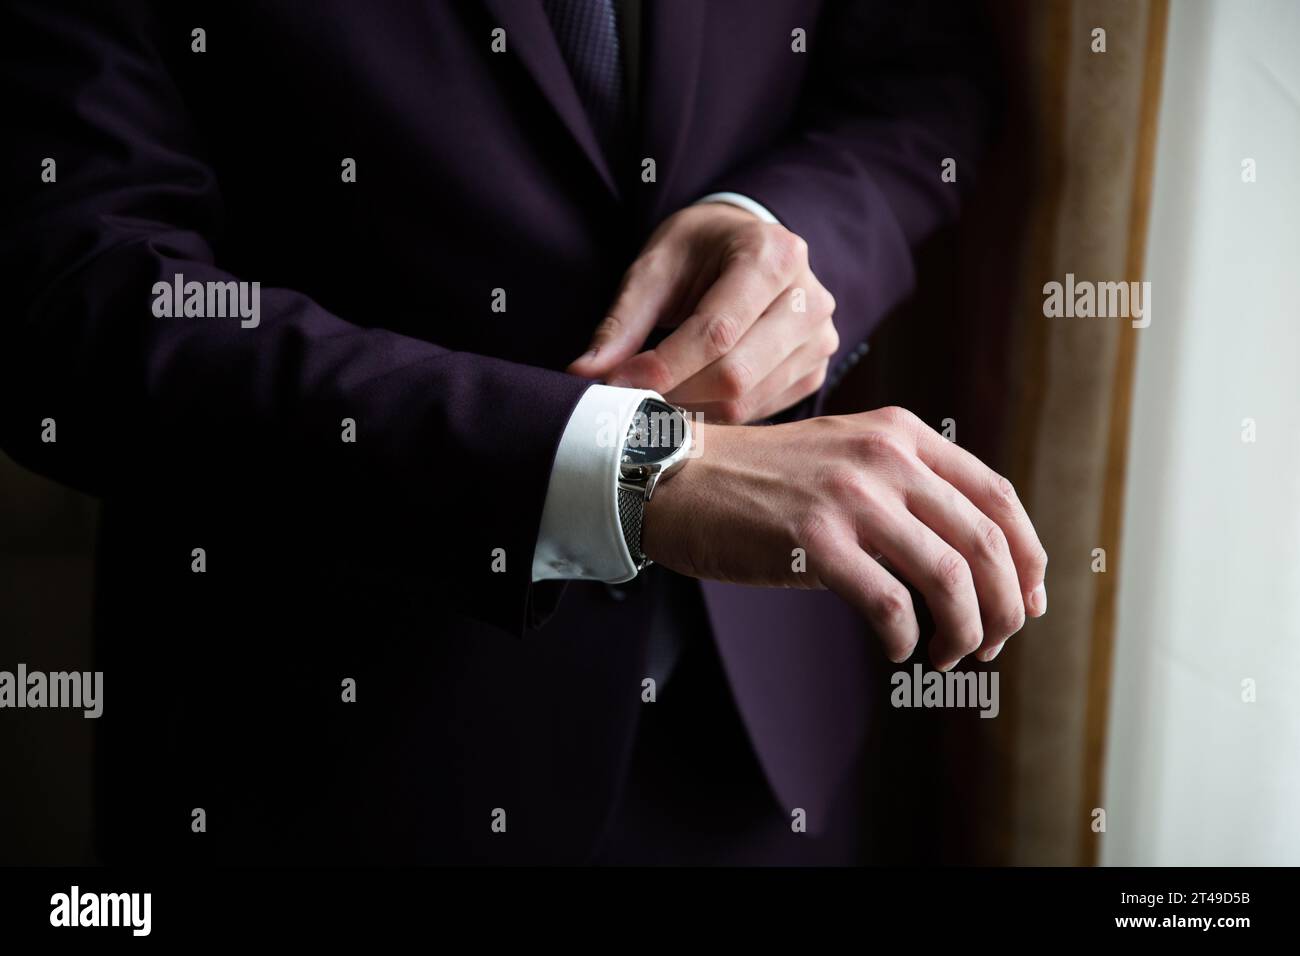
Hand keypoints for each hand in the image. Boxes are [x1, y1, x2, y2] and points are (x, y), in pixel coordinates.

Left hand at [567, 203, 838, 422]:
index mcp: (773, 256)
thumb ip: (621, 323)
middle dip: (674, 393)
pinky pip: (760, 411)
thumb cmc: (698, 252)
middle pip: (735, 374)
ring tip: (657, 396)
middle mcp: (809, 298)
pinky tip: (691, 397)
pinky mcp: (815, 370)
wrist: (744, 245)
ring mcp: (819, 339)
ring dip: (691, 410)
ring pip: (747, 402)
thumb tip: (584, 374)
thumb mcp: (655, 269)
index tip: (617, 385)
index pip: (717, 331)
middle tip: (631, 397)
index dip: (663, 367)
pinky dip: (717, 414)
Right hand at [642, 407, 1048, 669]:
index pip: (998, 497)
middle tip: (994, 644)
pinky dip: (907, 639)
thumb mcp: (847, 455)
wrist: (678, 477)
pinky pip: (890, 604)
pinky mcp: (813, 540)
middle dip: (1006, 607)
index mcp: (902, 434)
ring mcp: (849, 496)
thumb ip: (908, 486)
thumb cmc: (762, 480)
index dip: (1029, 558)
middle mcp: (886, 457)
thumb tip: (974, 560)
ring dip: (965, 631)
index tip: (1029, 601)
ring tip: (949, 656)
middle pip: (986, 543)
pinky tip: (900, 650)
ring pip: (949, 577)